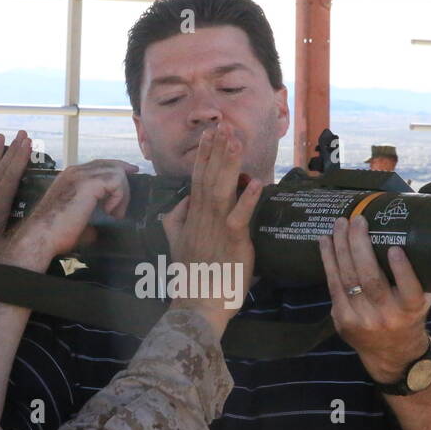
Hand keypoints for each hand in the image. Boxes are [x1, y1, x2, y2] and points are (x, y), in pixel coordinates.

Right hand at [0, 158, 137, 270]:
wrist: (42, 236)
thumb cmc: (54, 233)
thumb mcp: (75, 222)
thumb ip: (88, 219)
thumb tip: (97, 230)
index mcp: (70, 177)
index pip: (99, 166)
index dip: (117, 171)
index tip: (130, 179)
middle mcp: (75, 171)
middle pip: (110, 164)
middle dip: (123, 183)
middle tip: (122, 207)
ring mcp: (81, 175)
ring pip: (116, 171)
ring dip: (121, 194)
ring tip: (114, 213)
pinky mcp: (88, 183)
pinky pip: (116, 180)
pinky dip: (118, 197)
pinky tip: (110, 212)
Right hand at [161, 124, 262, 337]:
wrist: (196, 305)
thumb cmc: (192, 277)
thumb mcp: (176, 245)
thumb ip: (175, 222)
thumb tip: (179, 203)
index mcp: (192, 217)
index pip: (198, 179)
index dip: (204, 155)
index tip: (209, 134)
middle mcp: (202, 217)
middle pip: (209, 177)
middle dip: (216, 150)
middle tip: (222, 124)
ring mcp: (216, 228)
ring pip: (222, 189)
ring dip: (229, 164)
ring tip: (235, 141)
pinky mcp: (232, 241)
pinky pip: (240, 216)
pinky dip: (248, 199)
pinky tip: (255, 182)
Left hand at [318, 214, 430, 384]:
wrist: (392, 354)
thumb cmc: (410, 315)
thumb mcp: (424, 299)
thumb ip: (423, 275)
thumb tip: (418, 232)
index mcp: (411, 310)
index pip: (409, 290)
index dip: (402, 270)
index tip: (395, 249)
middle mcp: (387, 316)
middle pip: (370, 280)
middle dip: (360, 247)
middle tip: (357, 220)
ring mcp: (362, 320)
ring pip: (348, 280)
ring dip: (340, 249)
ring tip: (339, 224)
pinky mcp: (342, 320)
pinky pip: (333, 287)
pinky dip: (328, 262)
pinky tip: (326, 242)